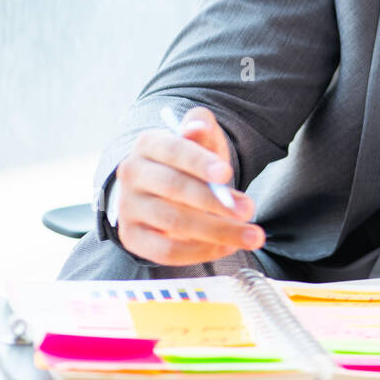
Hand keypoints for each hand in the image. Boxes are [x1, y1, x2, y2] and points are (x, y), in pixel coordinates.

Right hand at [115, 106, 264, 264]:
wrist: (168, 189)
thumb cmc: (191, 162)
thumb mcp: (202, 141)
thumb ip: (202, 130)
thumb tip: (196, 128)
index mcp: (148, 143)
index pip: (174, 150)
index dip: (200, 163)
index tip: (226, 174)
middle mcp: (132, 174)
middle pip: (174, 188)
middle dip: (215, 201)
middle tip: (248, 210)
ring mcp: (129, 208)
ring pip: (174, 222)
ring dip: (217, 231)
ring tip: (250, 235)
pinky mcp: (133, 237)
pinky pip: (167, 251)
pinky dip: (200, 251)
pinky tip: (227, 247)